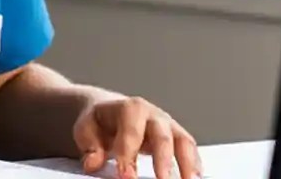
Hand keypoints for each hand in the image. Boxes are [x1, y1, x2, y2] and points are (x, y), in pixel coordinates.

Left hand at [72, 96, 201, 178]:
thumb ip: (89, 145)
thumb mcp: (86, 128)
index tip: (126, 177)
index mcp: (129, 108)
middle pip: (162, 137)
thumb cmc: (100, 122)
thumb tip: (93, 162)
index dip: (128, 155)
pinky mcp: (178, 138)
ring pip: (184, 142)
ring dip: (187, 165)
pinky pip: (190, 150)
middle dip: (163, 161)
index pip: (131, 132)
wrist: (111, 112)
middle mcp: (153, 115)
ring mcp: (169, 126)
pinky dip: (194, 166)